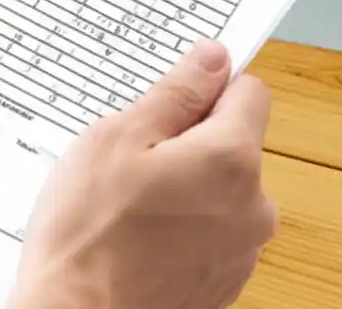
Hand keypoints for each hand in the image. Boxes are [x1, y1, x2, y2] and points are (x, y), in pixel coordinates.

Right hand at [10, 40, 276, 308]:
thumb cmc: (89, 236)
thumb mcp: (118, 138)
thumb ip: (175, 93)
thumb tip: (212, 59)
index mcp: (232, 160)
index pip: (249, 91)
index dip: (207, 87)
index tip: (173, 97)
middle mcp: (253, 207)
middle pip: (235, 144)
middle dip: (189, 141)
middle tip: (132, 159)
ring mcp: (241, 250)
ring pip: (220, 189)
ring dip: (185, 186)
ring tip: (129, 204)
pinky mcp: (223, 281)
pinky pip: (211, 231)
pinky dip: (183, 226)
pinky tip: (139, 236)